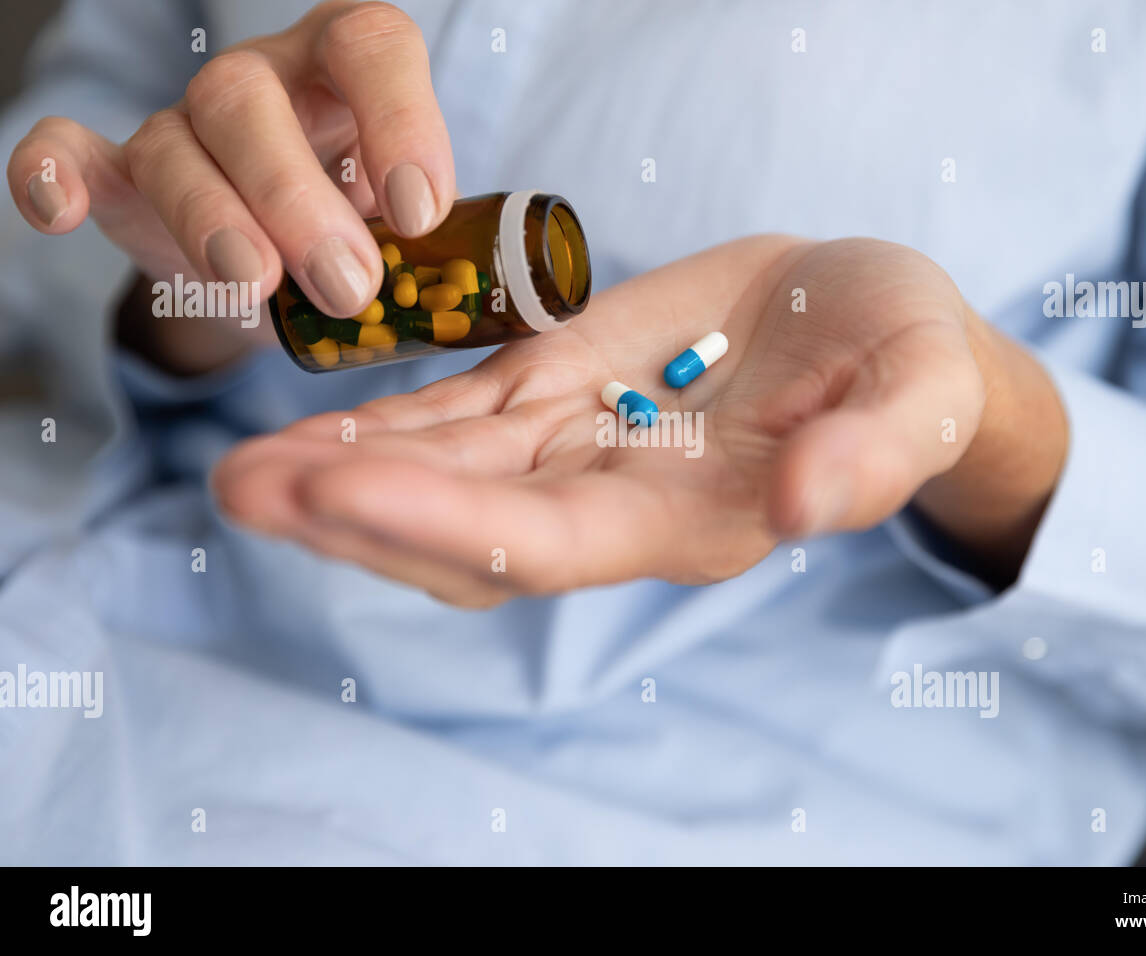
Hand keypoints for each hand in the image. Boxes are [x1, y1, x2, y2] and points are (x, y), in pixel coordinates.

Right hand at [5, 1, 452, 370]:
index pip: (373, 47)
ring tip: (260, 287)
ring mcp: (189, 122)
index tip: (421, 211)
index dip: (398, 120)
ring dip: (218, 217)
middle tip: (348, 284)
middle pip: (254, 101)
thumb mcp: (419, 236)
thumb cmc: (371, 238)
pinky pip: (71, 149)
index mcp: (350, 71)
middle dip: (299, 197)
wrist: (296, 270)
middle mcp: (266, 82)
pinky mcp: (126, 172)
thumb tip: (531, 309)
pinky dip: (53, 172)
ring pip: (181, 138)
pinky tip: (59, 208)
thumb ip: (457, 250)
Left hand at [214, 235, 1067, 605]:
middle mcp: (620, 501)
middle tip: (245, 487)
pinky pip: (462, 421)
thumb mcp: (921, 390)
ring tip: (244, 465)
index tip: (338, 487)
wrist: (869, 324)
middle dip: (357, 515)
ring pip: (447, 477)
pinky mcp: (564, 391)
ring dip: (345, 473)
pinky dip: (387, 425)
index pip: (551, 542)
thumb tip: (808, 508)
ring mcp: (582, 447)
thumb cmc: (909, 359)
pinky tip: (314, 426)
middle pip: (468, 529)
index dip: (445, 521)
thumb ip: (875, 453)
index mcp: (696, 517)